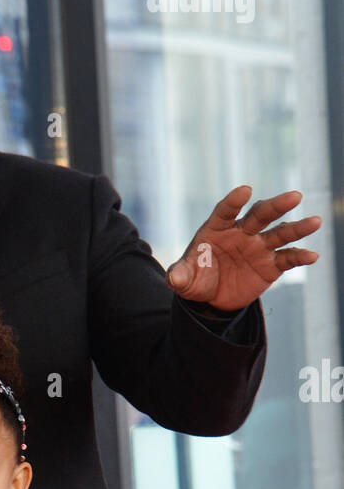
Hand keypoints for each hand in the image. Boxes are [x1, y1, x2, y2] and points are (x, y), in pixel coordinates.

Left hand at [166, 186, 320, 311]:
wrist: (212, 296)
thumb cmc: (197, 278)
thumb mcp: (185, 279)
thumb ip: (180, 276)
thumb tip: (173, 278)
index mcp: (217, 228)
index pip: (226, 210)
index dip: (234, 201)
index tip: (244, 191)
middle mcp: (242, 232)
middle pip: (260, 214)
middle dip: (276, 205)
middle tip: (294, 196)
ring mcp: (258, 246)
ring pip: (280, 233)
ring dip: (297, 228)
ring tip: (315, 221)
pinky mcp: (271, 264)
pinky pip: (287, 258)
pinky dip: (300, 257)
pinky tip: (312, 256)